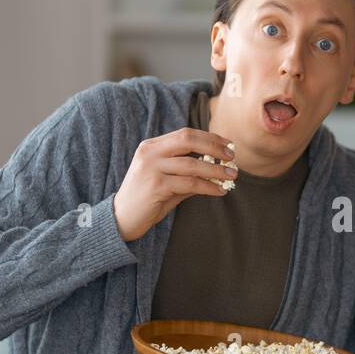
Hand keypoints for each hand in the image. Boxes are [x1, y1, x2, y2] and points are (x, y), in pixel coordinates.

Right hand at [111, 127, 238, 241]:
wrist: (122, 219)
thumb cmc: (148, 199)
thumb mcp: (168, 180)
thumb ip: (189, 172)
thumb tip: (219, 168)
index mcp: (151, 146)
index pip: (185, 134)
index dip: (209, 138)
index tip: (228, 145)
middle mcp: (149, 153)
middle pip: (188, 140)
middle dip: (214, 147)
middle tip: (232, 157)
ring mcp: (151, 168)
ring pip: (192, 164)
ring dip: (216, 170)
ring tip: (231, 176)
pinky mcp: (156, 186)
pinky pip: (190, 184)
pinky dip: (208, 187)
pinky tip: (219, 191)